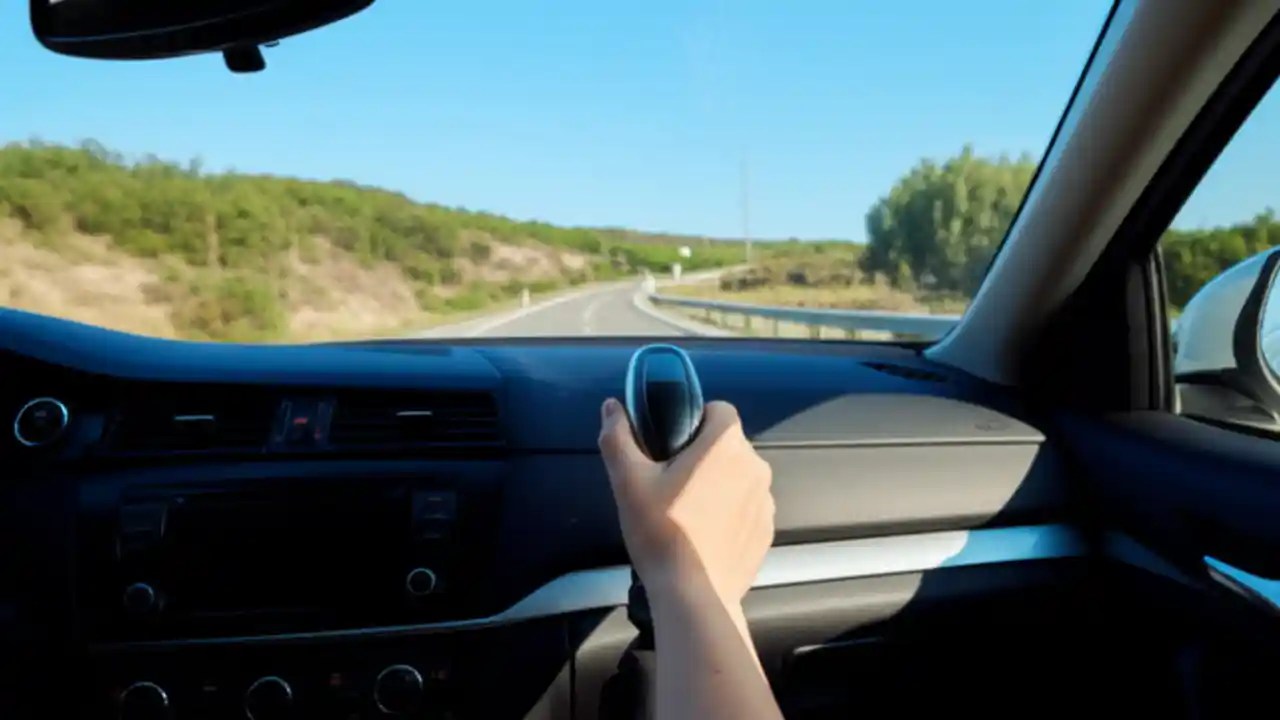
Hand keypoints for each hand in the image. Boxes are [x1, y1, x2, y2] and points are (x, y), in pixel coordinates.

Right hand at [598, 398, 774, 606]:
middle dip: (704, 456)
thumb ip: (618, 437)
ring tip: (688, 514)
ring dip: (720, 485)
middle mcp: (756, 466)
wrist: (693, 595)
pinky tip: (705, 536)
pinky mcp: (767, 531)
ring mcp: (767, 501)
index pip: (719, 410)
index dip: (695, 420)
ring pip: (740, 478)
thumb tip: (610, 405)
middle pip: (728, 446)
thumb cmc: (660, 531)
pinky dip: (731, 514)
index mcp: (727, 444)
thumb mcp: (628, 481)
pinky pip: (748, 509)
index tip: (672, 445)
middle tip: (671, 483)